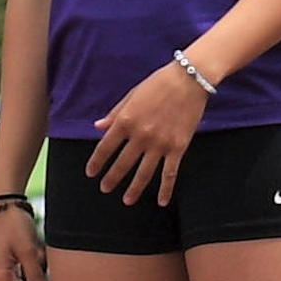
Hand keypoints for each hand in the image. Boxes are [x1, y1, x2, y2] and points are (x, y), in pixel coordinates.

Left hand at [87, 62, 207, 203]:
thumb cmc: (158, 83)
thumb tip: (98, 127)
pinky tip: (161, 201)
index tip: (91, 173)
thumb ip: (115, 114)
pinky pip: (170, 173)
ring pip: (144, 173)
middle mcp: (140, 135)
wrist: (189, 79)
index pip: (105, 147)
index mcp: (126, 120)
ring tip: (127, 200)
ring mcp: (160, 144)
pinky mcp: (178, 147)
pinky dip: (166, 189)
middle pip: (122, 164)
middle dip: (112, 178)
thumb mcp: (132, 95)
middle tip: (105, 189)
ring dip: (134, 189)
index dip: (96, 162)